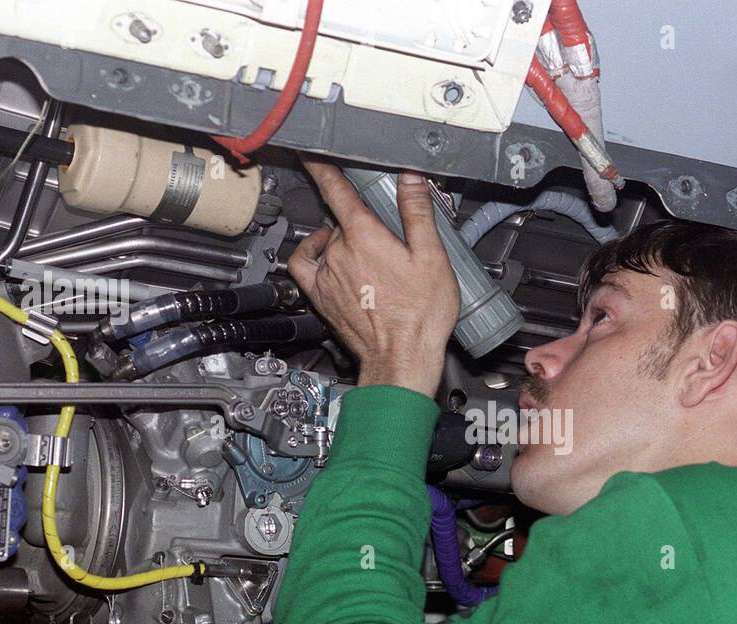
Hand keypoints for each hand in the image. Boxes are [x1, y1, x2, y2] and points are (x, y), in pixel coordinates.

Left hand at [287, 160, 459, 397]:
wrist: (402, 359)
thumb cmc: (420, 316)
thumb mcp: (431, 257)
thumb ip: (417, 213)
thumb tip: (410, 178)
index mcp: (365, 236)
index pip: (337, 189)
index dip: (323, 166)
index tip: (313, 151)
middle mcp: (338, 252)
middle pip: (340, 219)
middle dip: (358, 219)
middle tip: (383, 232)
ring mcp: (326, 276)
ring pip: (327, 243)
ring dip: (340, 239)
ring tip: (363, 248)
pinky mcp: (321, 298)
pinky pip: (305, 266)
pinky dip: (311, 255)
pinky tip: (325, 256)